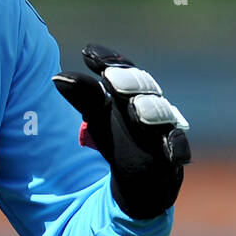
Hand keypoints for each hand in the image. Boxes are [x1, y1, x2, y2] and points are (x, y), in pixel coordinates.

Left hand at [52, 44, 190, 219]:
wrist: (142, 183)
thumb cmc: (121, 141)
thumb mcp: (98, 118)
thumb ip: (83, 97)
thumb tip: (57, 77)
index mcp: (132, 94)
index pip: (122, 71)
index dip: (108, 61)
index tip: (88, 52)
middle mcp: (151, 108)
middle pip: (145, 89)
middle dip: (129, 81)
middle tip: (109, 76)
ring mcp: (164, 132)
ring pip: (162, 116)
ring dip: (151, 110)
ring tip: (136, 108)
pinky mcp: (173, 159)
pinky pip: (178, 151)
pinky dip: (176, 147)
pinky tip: (172, 151)